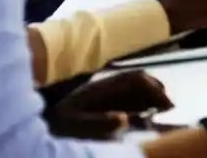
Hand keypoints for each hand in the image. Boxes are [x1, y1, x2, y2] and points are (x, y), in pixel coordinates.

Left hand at [47, 70, 172, 139]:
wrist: (37, 126)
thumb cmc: (57, 125)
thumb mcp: (75, 125)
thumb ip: (99, 122)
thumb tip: (125, 119)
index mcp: (100, 87)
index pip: (135, 79)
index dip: (154, 90)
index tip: (167, 105)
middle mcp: (105, 85)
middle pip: (138, 79)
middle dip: (156, 90)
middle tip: (168, 108)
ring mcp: (104, 92)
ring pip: (134, 86)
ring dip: (150, 95)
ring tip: (160, 111)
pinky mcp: (102, 101)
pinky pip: (127, 96)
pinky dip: (141, 102)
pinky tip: (144, 115)